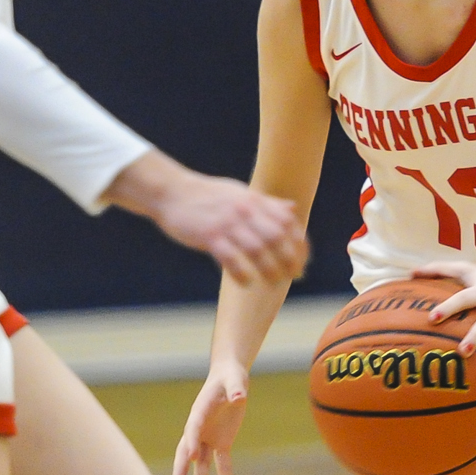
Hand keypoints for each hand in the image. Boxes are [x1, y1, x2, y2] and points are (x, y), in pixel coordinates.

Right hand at [107, 153, 307, 284]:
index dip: (299, 241)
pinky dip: (241, 272)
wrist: (171, 191)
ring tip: (275, 283)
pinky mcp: (208, 235)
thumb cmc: (207, 195)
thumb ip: (267, 203)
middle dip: (289, 257)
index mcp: (253, 200)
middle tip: (294, 275)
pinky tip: (247, 283)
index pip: (286, 221)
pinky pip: (229, 257)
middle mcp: (244, 210)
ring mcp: (226, 222)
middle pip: (276, 236)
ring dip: (269, 268)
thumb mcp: (240, 193)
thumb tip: (292, 208)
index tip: (303, 259)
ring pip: (256, 249)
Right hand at [172, 363, 249, 474]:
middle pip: (186, 450)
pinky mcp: (221, 444)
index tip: (192, 456)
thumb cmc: (230, 378)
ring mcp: (209, 437)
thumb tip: (240, 397)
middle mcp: (200, 427)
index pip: (193, 428)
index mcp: (200, 410)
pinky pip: (222, 464)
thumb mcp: (235, 381)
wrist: (229, 380)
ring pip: (201, 462)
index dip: (192, 441)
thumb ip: (236, 389)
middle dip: (181, 469)